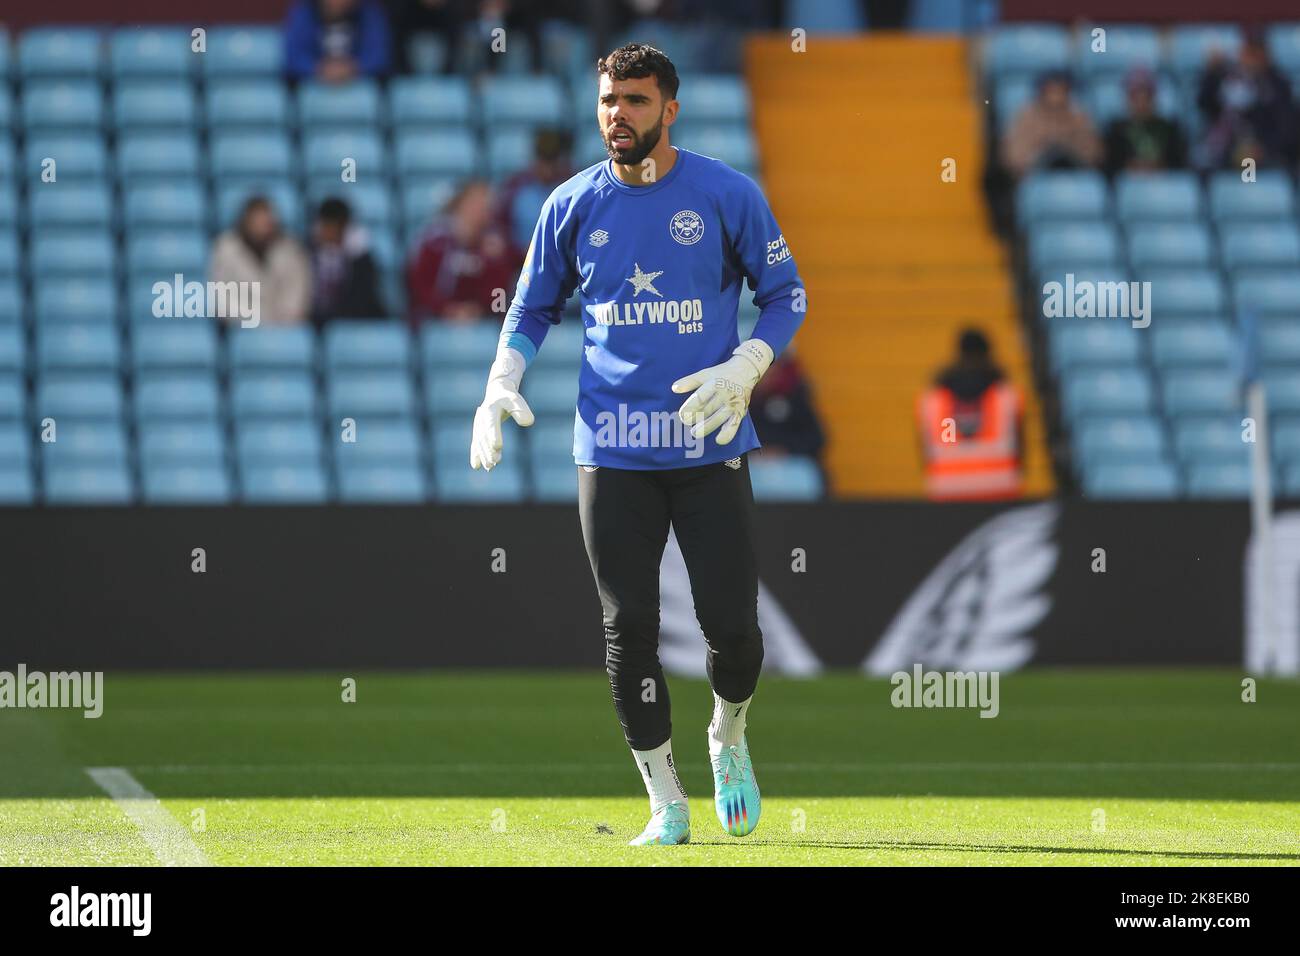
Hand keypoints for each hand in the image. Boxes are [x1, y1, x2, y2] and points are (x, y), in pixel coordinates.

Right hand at [470, 349, 533, 469]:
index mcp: (490, 409)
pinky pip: (476, 444)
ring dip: (484, 454)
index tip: (497, 446)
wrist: (496, 392)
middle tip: (494, 461)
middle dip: (488, 449)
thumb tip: (528, 422)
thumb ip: (521, 410)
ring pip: (480, 442)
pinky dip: (476, 454)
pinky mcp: (478, 431)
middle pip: (484, 436)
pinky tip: (477, 466)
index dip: (494, 435)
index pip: (492, 423)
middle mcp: (481, 418)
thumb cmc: (508, 397)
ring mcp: (478, 425)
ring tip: (490, 467)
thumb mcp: (516, 400)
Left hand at [671, 339, 773, 445]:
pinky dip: (728, 433)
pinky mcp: (741, 412)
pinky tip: (719, 440)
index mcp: (715, 383)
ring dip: (707, 427)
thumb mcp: (705, 374)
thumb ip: (690, 382)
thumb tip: (674, 388)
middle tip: (686, 423)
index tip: (682, 415)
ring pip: (720, 418)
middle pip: (709, 409)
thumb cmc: (721, 373)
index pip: (701, 397)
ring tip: (695, 434)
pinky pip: (735, 424)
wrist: (746, 371)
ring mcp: (734, 404)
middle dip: (696, 418)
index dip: (690, 407)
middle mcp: (725, 394)